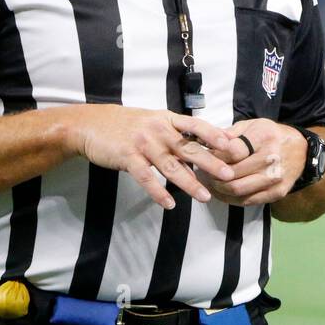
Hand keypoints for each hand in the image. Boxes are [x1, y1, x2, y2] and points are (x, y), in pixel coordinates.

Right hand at [62, 105, 244, 209]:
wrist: (91, 125)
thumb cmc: (130, 125)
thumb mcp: (158, 121)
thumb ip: (184, 130)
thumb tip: (219, 136)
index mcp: (168, 120)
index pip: (197, 126)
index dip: (215, 135)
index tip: (233, 147)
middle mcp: (158, 130)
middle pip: (188, 148)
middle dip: (210, 163)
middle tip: (229, 176)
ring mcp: (143, 144)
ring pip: (170, 166)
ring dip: (189, 183)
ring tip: (205, 197)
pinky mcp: (127, 158)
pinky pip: (146, 177)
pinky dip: (158, 191)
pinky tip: (170, 204)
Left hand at [195, 118, 306, 206]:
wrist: (303, 152)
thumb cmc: (273, 136)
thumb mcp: (254, 125)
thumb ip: (231, 133)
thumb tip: (207, 141)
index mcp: (264, 137)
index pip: (232, 151)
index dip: (214, 156)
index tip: (205, 156)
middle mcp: (271, 158)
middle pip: (231, 173)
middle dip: (211, 174)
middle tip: (202, 172)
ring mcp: (274, 178)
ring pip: (236, 189)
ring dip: (218, 188)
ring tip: (209, 182)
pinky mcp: (276, 193)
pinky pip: (246, 201)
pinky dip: (229, 199)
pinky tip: (222, 192)